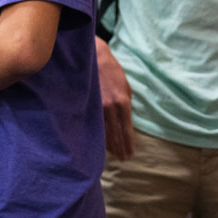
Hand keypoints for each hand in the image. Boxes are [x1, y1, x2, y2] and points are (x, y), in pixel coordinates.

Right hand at [95, 38, 133, 158]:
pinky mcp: (87, 105)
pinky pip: (93, 125)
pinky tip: (100, 144)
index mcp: (123, 102)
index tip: (130, 154)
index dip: (128, 143)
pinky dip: (98, 135)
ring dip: (109, 145)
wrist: (94, 58)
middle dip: (120, 148)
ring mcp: (97, 107)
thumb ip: (126, 104)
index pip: (126, 129)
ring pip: (104, 132)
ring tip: (114, 155)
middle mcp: (111, 107)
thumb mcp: (125, 86)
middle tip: (123, 159)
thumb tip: (126, 121)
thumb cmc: (112, 72)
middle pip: (116, 134)